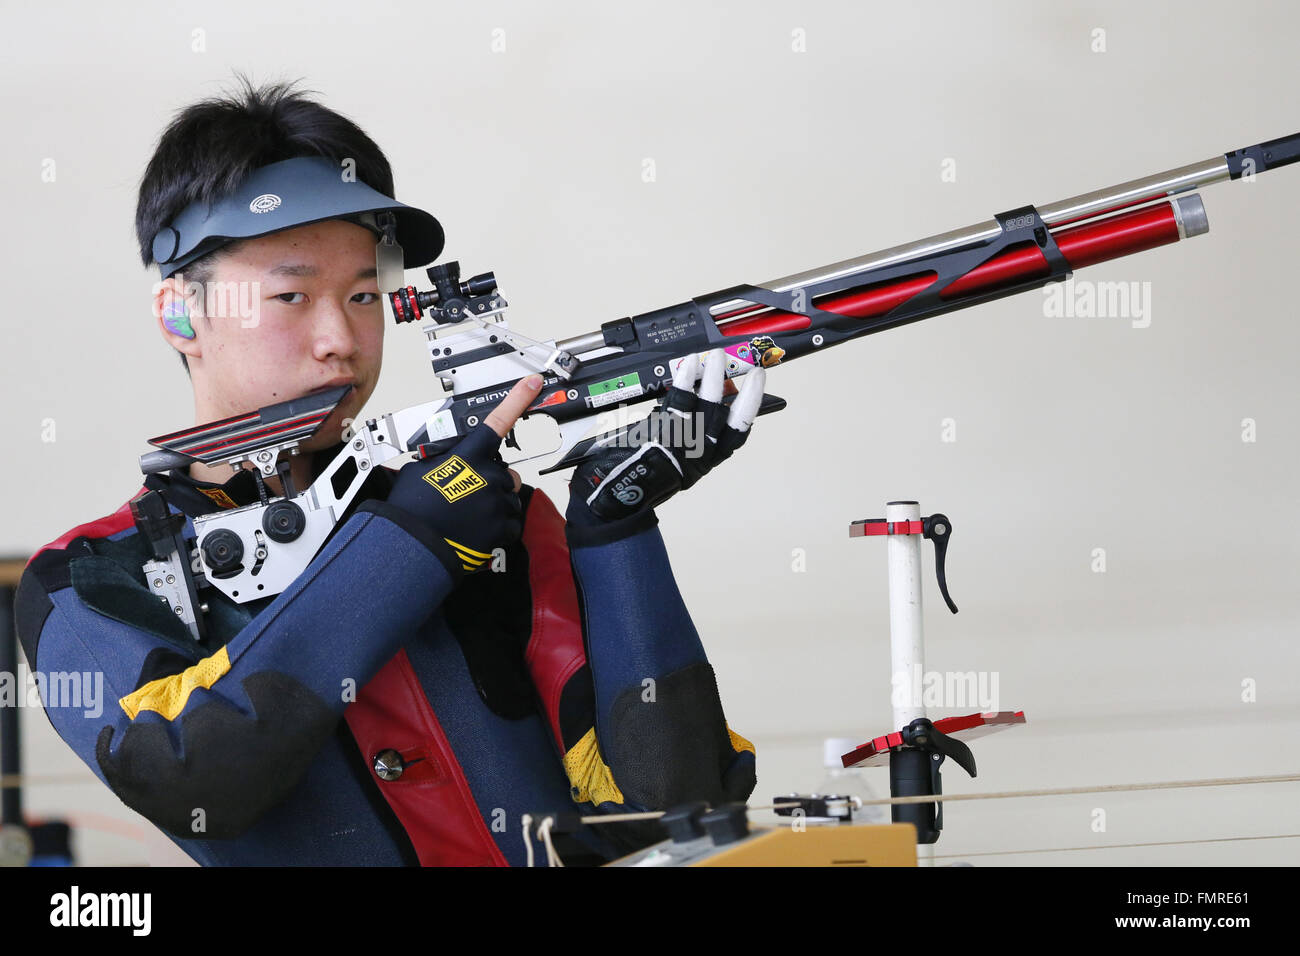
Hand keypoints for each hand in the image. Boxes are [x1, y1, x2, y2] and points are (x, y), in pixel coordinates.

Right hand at [388, 374, 540, 576]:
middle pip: (504, 471)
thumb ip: (441, 460)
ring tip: (467, 517)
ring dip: (493, 505)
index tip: (533, 384)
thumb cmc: (411, 510)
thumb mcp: (419, 470)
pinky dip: (498, 527)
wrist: (413, 546)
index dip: (517, 400)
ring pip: (507, 497)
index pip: (497, 421)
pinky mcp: (504, 526)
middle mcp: (488, 475)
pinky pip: (510, 522)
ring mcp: (498, 501)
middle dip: (490, 481)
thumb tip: (445, 463)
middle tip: (466, 497)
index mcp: (468, 456)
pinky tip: (476, 530)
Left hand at [567, 349, 764, 525]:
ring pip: (707, 407)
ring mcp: (683, 444)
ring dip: (714, 379)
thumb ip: (689, 432)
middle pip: (728, 420)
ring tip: (717, 358)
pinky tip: (689, 365)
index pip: (737, 435)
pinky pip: (679, 402)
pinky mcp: (664, 433)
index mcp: (704, 462)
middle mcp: (699, 455)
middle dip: (743, 393)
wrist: (614, 495)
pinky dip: (686, 380)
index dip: (749, 408)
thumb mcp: (673, 457)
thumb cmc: (640, 474)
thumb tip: (704, 398)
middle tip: (750, 369)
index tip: (757, 385)